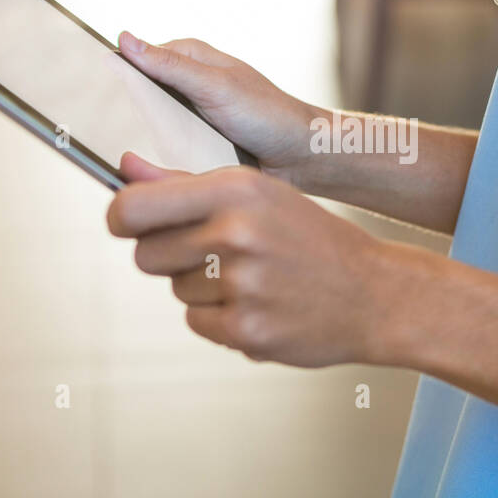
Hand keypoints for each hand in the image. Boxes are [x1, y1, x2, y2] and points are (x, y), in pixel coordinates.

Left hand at [107, 152, 402, 367]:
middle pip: (146, 254)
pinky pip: (197, 322)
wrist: (377, 293)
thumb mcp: (259, 194)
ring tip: (253, 278)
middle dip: (168, 257)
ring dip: (202, 288)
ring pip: (176, 289)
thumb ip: (186, 184)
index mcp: (237, 188)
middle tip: (214, 254)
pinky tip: (260, 304)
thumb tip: (124, 167)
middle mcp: (236, 232)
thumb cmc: (310, 238)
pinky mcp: (246, 330)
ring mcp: (242, 284)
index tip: (125, 224)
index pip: (135, 206)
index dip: (120, 218)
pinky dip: (220, 317)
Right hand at [117, 31, 320, 186]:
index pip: (137, 59)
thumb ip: (171, 66)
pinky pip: (167, 147)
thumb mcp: (215, 86)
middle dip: (123, 112)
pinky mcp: (197, 141)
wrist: (301, 157)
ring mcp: (192, 113)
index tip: (86, 92)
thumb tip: (125, 40)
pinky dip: (160, 156)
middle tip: (101, 132)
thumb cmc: (266, 115)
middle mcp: (188, 82)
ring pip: (149, 124)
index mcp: (190, 56)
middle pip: (139, 94)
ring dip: (141, 139)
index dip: (113, 75)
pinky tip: (150, 170)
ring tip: (122, 155)